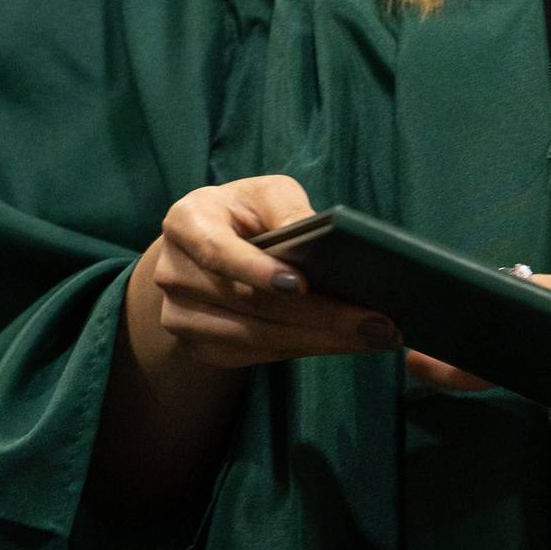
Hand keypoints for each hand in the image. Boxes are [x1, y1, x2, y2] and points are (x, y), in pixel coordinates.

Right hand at [131, 175, 402, 370]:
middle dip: (318, 313)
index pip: (218, 252)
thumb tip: (316, 236)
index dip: (257, 271)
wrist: (204, 250)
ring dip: (321, 340)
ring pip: (257, 337)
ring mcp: (181, 318)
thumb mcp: (266, 194)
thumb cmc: (246, 212)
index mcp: (187, 222)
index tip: (301, 285)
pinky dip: (306, 349)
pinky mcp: (201, 348)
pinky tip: (346, 343)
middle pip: (248, 303)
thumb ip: (288, 208)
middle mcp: (174, 274)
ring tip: (375, 335)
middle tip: (377, 320)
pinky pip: (258, 355)